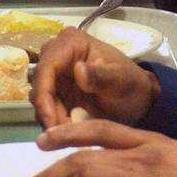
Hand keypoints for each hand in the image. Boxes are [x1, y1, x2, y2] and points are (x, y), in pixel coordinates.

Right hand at [31, 27, 158, 129]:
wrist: (137, 100)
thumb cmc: (130, 85)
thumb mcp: (120, 80)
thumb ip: (100, 76)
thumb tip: (78, 70)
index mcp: (72, 42)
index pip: (47, 67)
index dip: (44, 95)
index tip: (52, 122)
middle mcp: (58, 53)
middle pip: (39, 83)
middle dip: (48, 110)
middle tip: (64, 133)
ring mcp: (56, 72)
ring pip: (40, 97)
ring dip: (52, 118)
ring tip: (71, 134)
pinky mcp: (56, 89)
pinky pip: (46, 107)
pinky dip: (55, 121)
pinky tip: (69, 131)